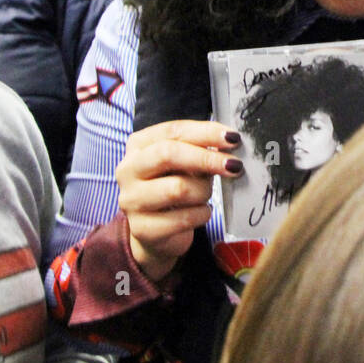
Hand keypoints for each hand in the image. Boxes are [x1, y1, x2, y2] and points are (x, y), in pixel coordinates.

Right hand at [116, 120, 241, 280]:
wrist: (156, 231)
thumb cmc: (174, 187)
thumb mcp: (184, 164)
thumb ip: (200, 150)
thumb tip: (229, 142)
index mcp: (138, 145)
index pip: (173, 131)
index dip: (206, 132)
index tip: (233, 138)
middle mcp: (128, 170)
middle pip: (168, 154)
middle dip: (207, 159)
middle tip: (235, 166)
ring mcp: (131, 200)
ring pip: (178, 189)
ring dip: (204, 191)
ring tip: (205, 194)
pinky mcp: (142, 229)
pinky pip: (184, 218)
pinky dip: (202, 214)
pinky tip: (201, 212)